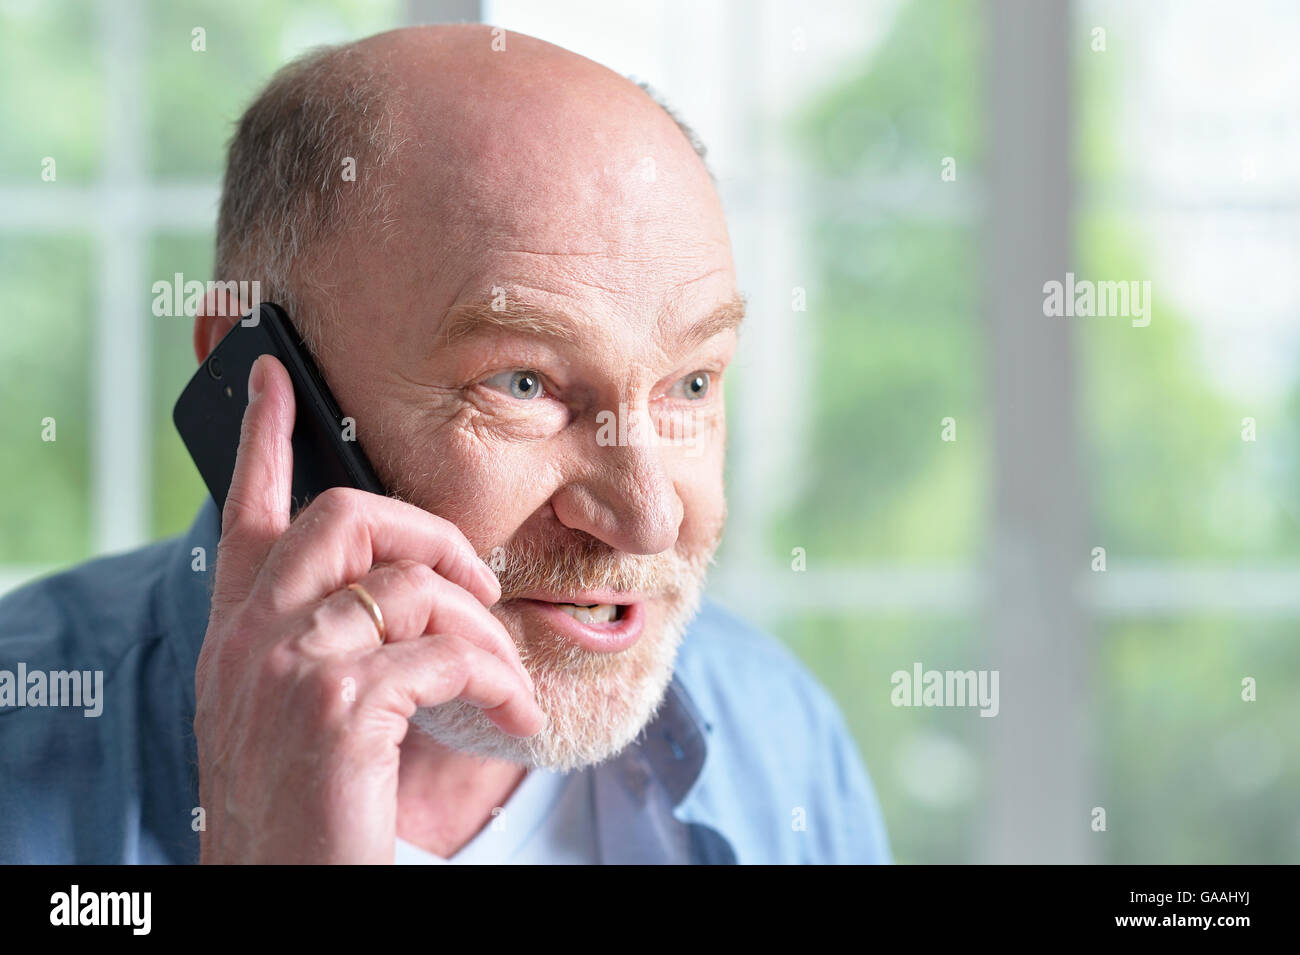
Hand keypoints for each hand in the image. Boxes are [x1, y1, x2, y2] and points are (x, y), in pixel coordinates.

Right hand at [193, 354, 543, 863]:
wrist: (283, 899)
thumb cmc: (306, 811)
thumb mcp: (297, 714)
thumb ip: (333, 642)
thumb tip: (416, 590)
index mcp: (238, 636)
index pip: (246, 511)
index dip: (263, 437)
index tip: (275, 378)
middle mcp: (251, 638)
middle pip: (346, 516)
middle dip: (434, 535)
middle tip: (478, 587)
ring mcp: (290, 665)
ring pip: (417, 587)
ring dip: (485, 635)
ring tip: (506, 686)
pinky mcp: (338, 705)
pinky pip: (448, 651)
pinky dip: (498, 681)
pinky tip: (514, 716)